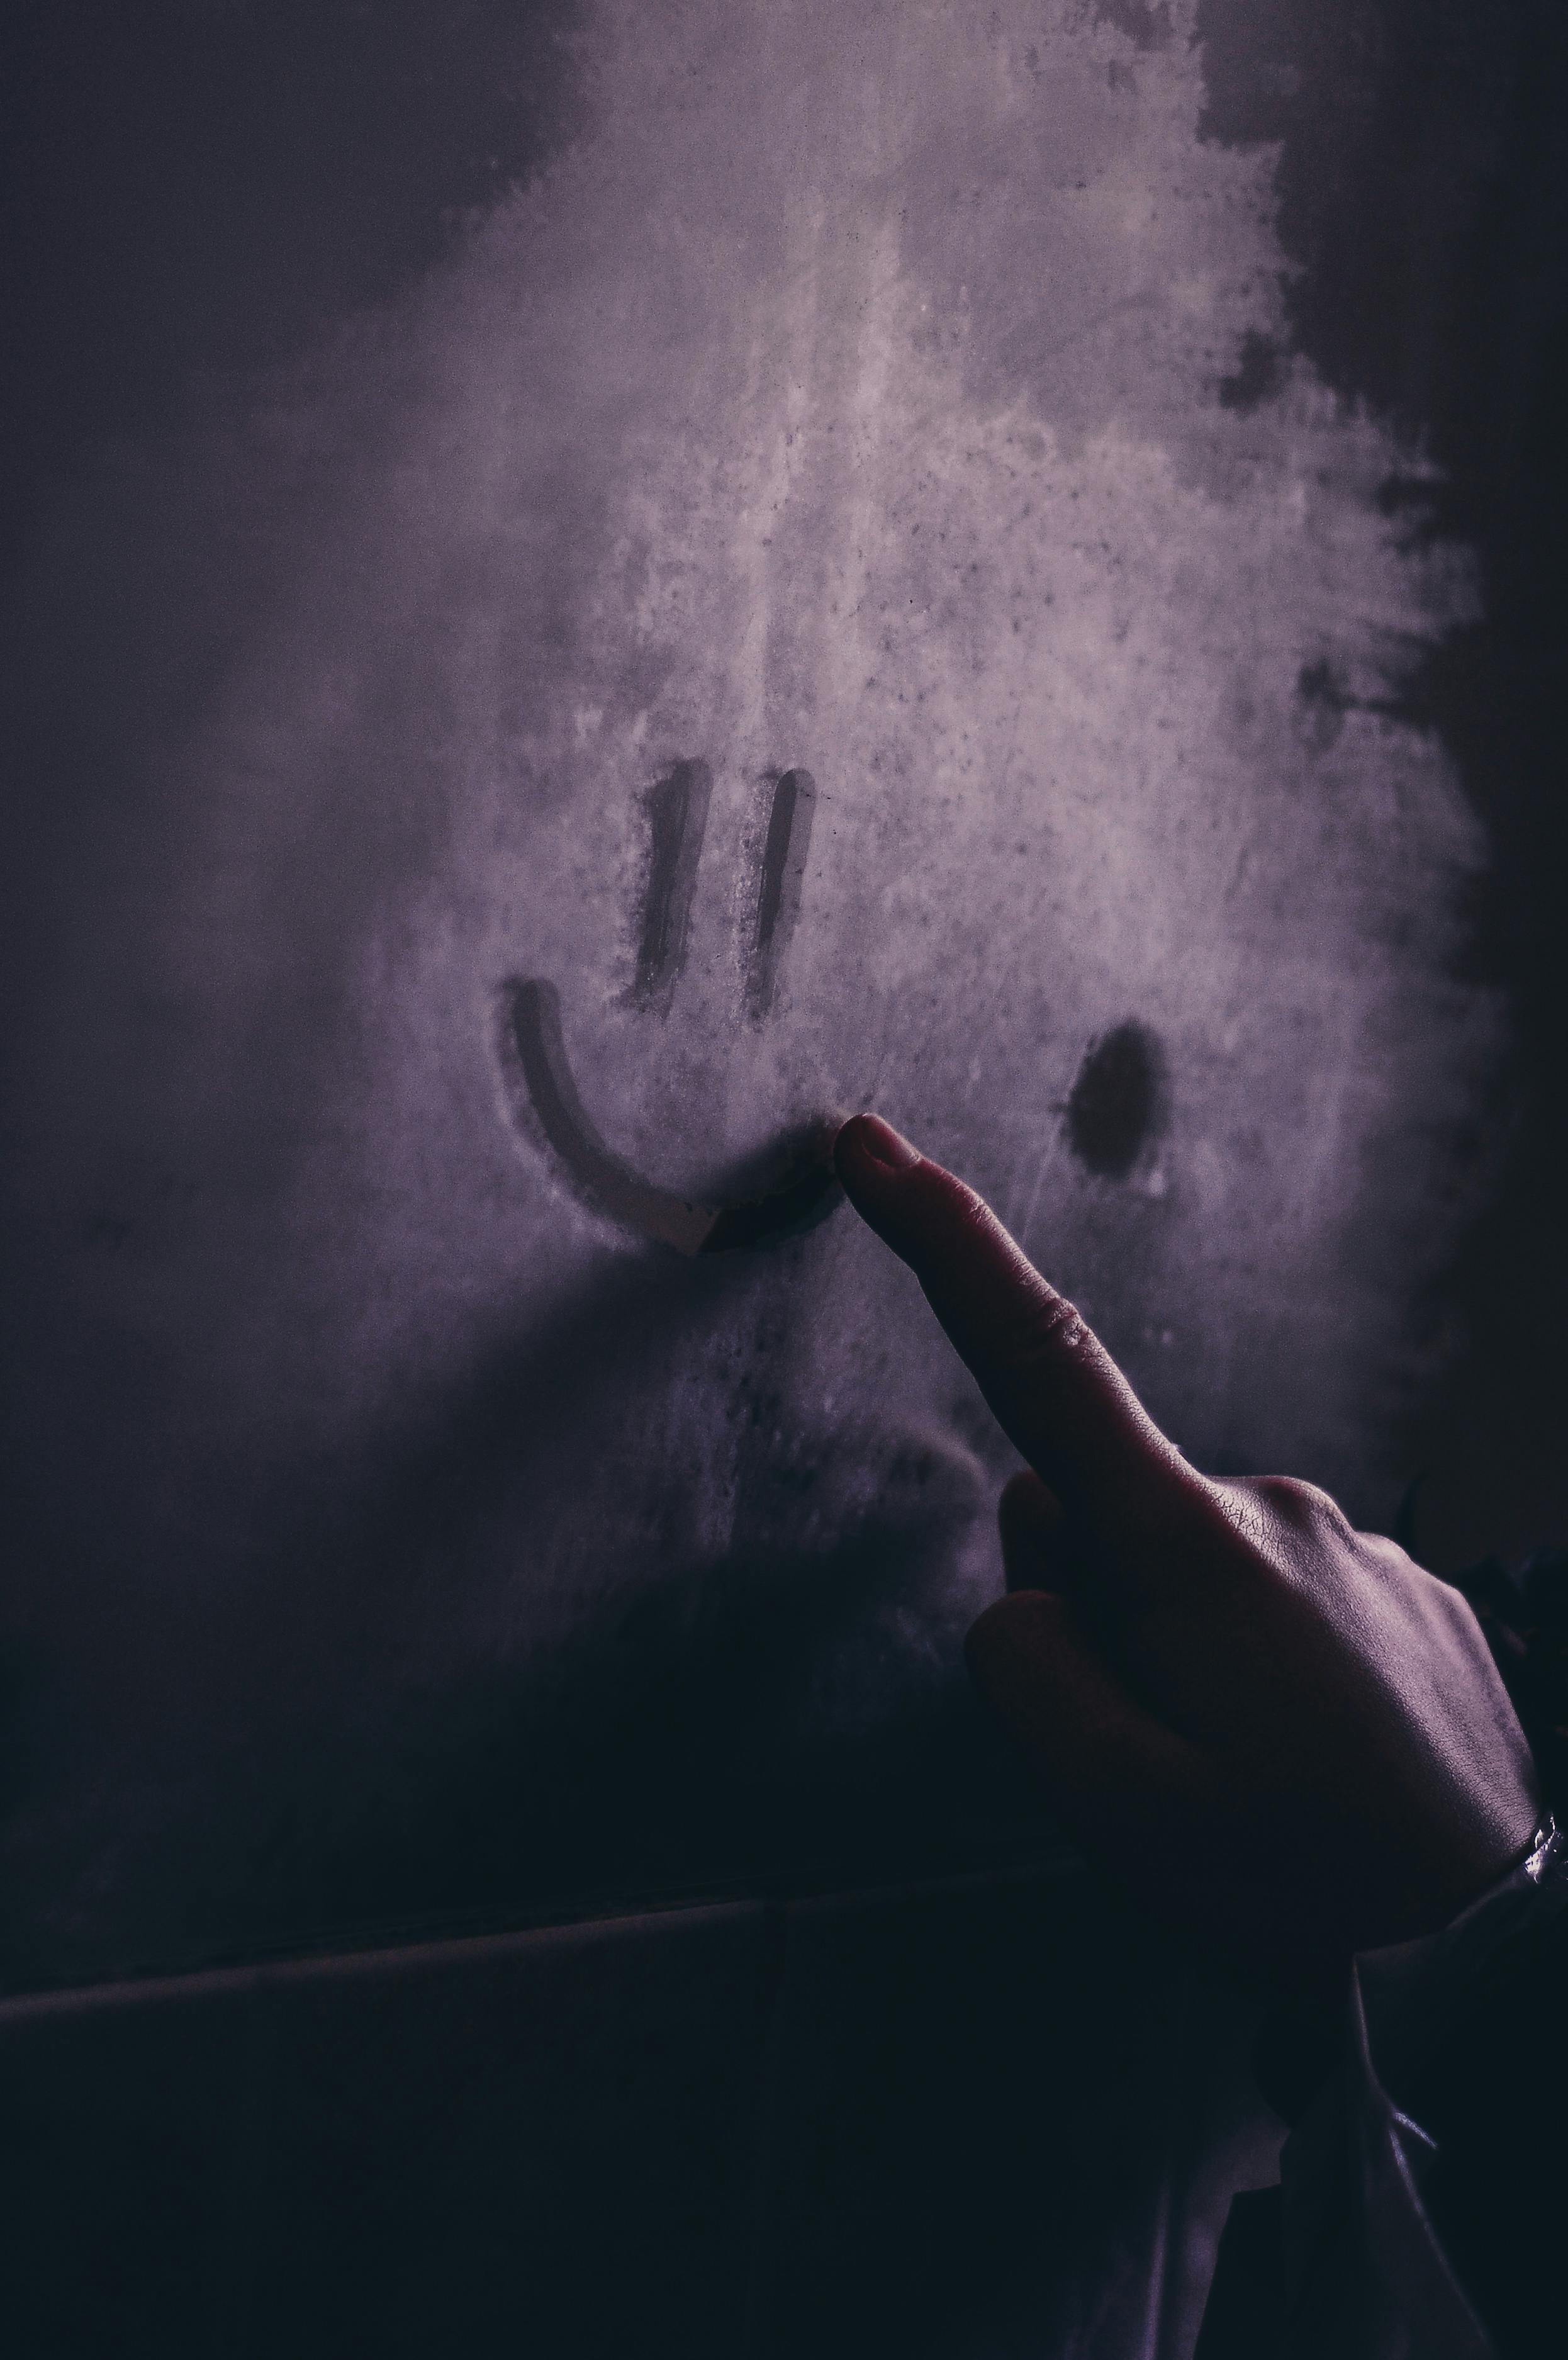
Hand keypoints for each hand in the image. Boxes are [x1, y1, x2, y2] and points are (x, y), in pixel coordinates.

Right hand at [834, 1114, 1539, 1977]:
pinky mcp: (1411, 1591)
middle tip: (1160, 1759)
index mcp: (1186, 1547)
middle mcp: (1274, 1508)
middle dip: (1092, 1613)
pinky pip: (1284, 1603)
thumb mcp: (1121, 1817)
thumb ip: (1032, 1669)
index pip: (1040, 1365)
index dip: (948, 1246)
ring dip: (1185, 1654)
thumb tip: (1037, 1576)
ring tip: (1255, 1785)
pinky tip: (1322, 1771)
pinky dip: (1269, 1671)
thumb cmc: (1306, 1891)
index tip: (873, 1143)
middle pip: (1100, 1524)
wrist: (1502, 1955)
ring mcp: (1354, 1543)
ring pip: (1194, 1573)